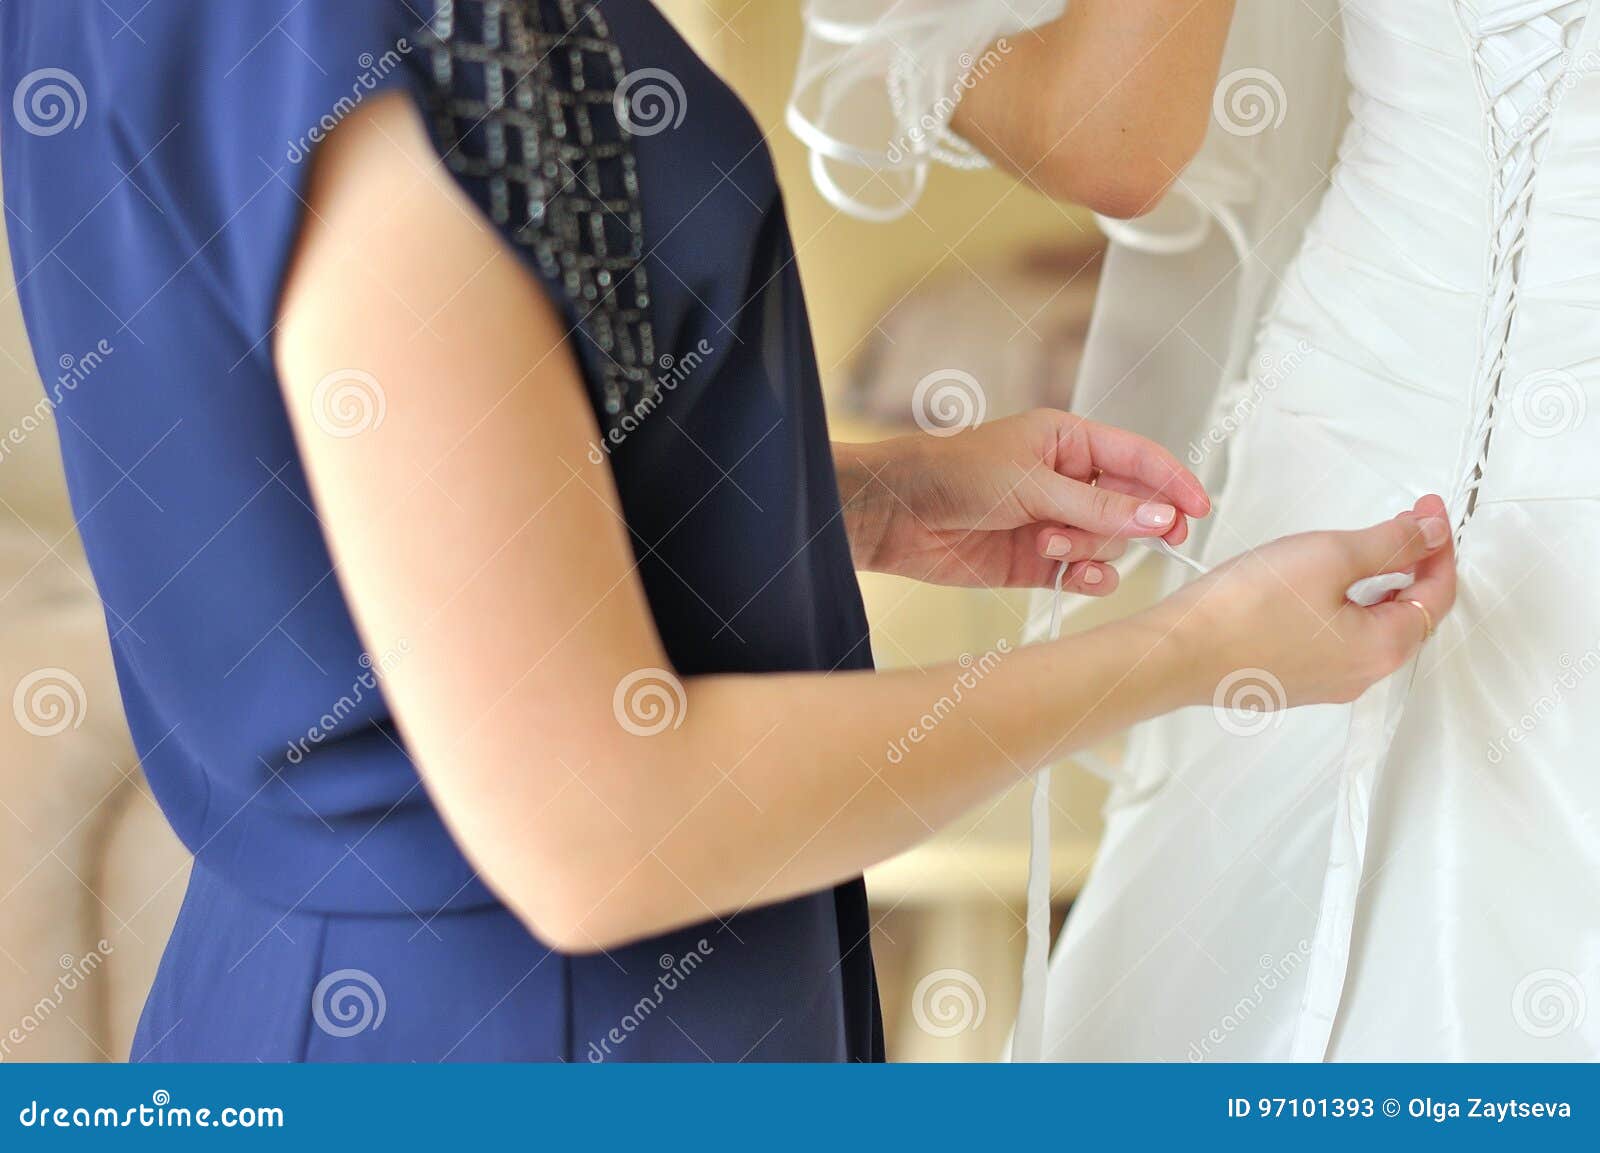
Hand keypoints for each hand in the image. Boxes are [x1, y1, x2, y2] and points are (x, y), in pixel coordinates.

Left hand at [836, 409, 1211, 592]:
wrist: (894, 514)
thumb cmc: (951, 474)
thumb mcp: (1031, 483)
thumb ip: (1097, 506)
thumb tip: (1157, 517)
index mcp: (1068, 441)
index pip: (1139, 458)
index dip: (1173, 482)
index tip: (1198, 508)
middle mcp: (1066, 480)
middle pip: (1131, 506)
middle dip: (1133, 522)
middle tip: (1155, 536)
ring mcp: (1053, 522)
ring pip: (1108, 545)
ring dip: (1091, 551)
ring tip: (1049, 546)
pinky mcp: (1035, 561)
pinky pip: (1083, 573)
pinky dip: (1085, 578)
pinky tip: (1068, 577)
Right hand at [1149, 496, 1458, 708]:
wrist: (1176, 653)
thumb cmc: (1244, 611)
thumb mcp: (1328, 556)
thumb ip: (1390, 544)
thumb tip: (1433, 535)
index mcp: (1382, 649)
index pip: (1436, 593)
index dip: (1439, 545)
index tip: (1428, 511)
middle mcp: (1361, 676)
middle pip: (1409, 615)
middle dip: (1413, 565)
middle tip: (1405, 522)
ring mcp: (1325, 683)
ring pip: (1371, 629)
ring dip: (1379, 586)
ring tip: (1363, 549)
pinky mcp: (1292, 678)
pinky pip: (1337, 640)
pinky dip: (1346, 607)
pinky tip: (1321, 585)